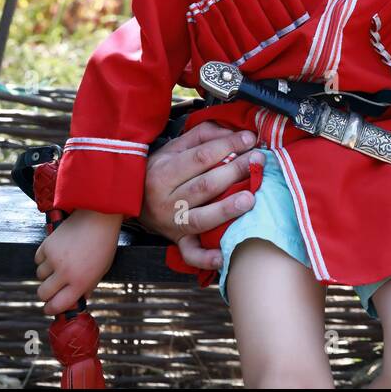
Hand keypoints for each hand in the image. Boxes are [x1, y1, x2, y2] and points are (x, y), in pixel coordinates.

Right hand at [35, 210, 123, 315]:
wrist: (99, 217)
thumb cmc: (103, 244)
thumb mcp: (101, 270)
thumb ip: (87, 287)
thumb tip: (75, 301)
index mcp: (81, 281)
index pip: (58, 305)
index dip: (52, 309)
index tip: (50, 308)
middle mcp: (65, 272)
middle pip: (43, 294)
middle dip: (46, 294)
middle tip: (52, 289)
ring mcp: (54, 259)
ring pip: (39, 276)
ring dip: (46, 274)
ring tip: (60, 264)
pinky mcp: (47, 245)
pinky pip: (37, 260)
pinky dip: (43, 259)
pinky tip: (55, 253)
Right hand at [139, 121, 259, 270]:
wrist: (132, 200)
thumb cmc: (160, 170)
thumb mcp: (174, 147)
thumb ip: (203, 136)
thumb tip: (233, 134)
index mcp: (163, 173)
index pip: (201, 157)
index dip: (227, 146)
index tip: (249, 139)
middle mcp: (166, 200)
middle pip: (205, 186)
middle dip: (235, 171)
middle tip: (258, 161)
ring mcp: (172, 223)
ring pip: (202, 218)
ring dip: (227, 209)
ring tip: (250, 198)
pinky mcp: (178, 241)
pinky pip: (191, 253)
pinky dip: (206, 258)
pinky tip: (224, 255)